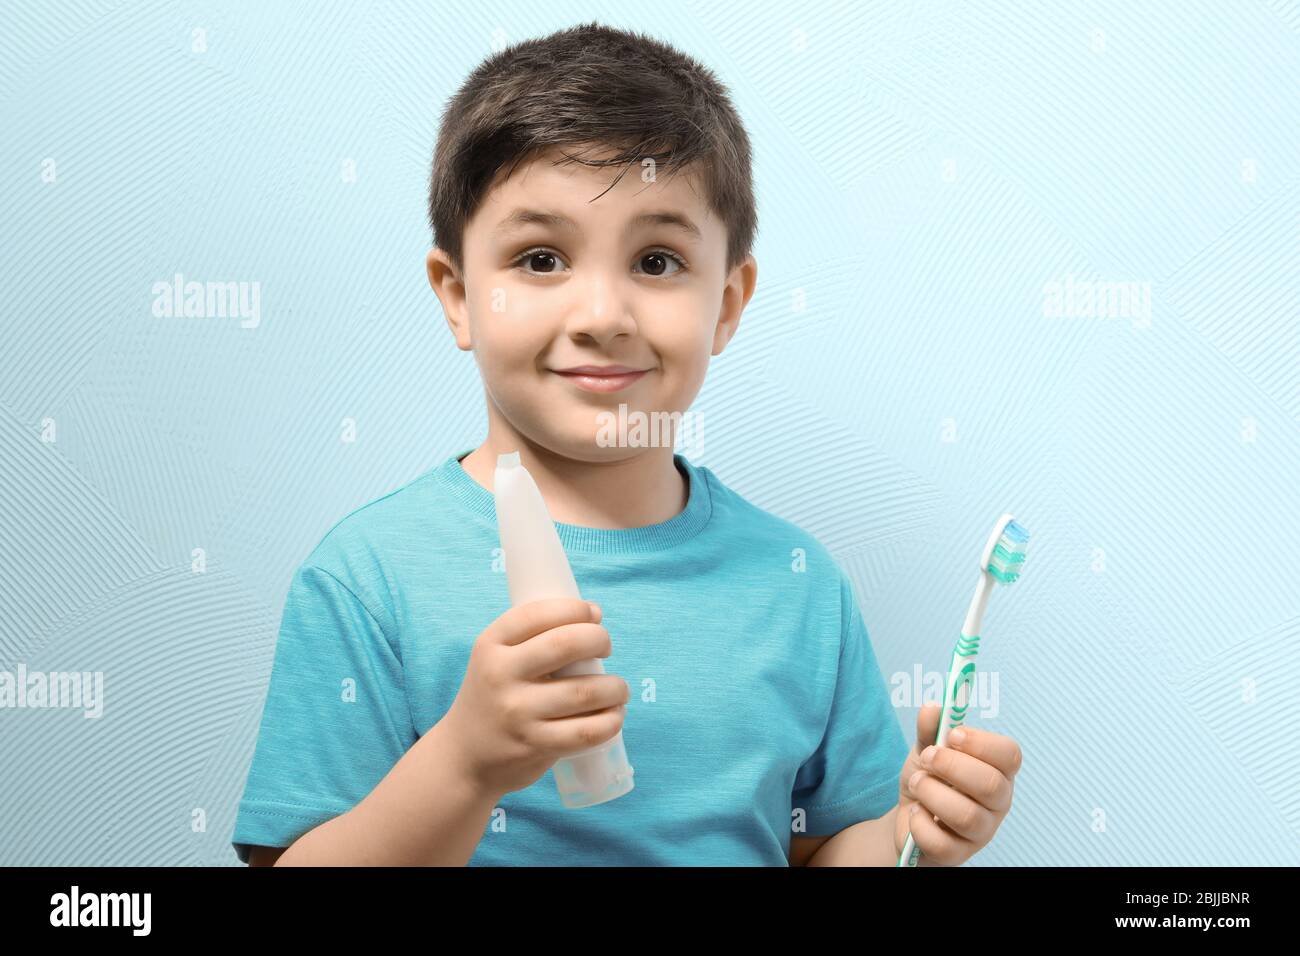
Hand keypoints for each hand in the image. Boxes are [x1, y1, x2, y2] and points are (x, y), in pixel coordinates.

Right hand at [441, 597, 629, 799]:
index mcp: (490, 645)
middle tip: (606, 647)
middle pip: (566, 644)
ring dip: (616, 687)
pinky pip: (586, 732)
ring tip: (618, 688)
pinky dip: (611, 722)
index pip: (537, 613)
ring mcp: (518, 712)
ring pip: (585, 692)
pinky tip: (614, 715)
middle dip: (599, 639)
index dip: (575, 608)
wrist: (463, 757)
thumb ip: (532, 637)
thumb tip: (593, 614)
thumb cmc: (493, 697)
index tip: (593, 614)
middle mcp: (501, 675)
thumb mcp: (495, 659)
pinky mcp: (535, 745)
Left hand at [894, 702, 1021, 865]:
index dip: (981, 742)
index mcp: (997, 771)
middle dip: (951, 766)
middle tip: (927, 758)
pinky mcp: (958, 855)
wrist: (908, 815)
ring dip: (931, 793)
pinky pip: (941, 842)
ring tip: (917, 784)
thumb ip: (931, 729)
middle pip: (991, 785)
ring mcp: (981, 832)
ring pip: (967, 815)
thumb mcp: (927, 749)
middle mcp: (997, 803)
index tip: (951, 734)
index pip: (1010, 755)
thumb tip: (933, 708)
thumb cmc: (929, 779)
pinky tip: (915, 813)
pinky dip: (920, 823)